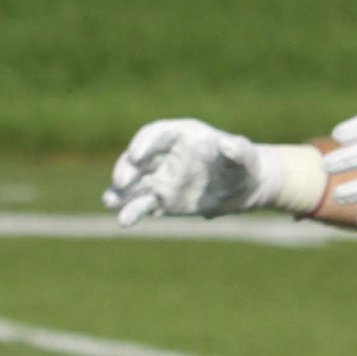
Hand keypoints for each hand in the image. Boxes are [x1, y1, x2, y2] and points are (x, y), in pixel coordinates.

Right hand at [103, 119, 273, 225]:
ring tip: (110, 202)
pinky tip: (124, 221)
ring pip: (132, 184)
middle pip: (136, 159)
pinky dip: (131, 212)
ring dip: (119, 192)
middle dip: (126, 169)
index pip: (155, 134)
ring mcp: (158, 178)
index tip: (136, 155)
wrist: (243, 190)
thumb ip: (238, 150)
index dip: (143, 143)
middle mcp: (162, 155)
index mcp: (179, 136)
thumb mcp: (246, 158)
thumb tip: (228, 144)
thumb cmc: (244, 167)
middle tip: (122, 182)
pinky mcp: (159, 200)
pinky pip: (140, 205)